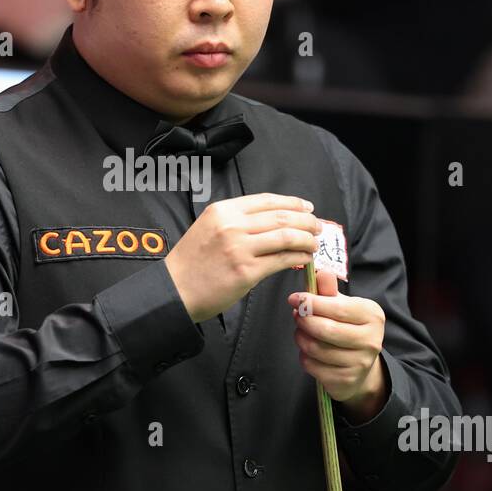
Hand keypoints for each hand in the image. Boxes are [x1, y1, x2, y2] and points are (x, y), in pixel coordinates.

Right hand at [164, 193, 321, 323]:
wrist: (174, 290)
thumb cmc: (191, 263)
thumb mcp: (208, 228)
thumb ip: (236, 221)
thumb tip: (272, 222)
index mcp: (223, 211)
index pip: (266, 200)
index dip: (292, 202)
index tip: (306, 207)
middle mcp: (232, 225)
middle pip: (281, 217)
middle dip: (306, 221)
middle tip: (317, 227)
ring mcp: (239, 248)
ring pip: (286, 236)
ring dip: (306, 239)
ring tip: (314, 243)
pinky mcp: (246, 272)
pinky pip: (282, 259)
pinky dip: (298, 257)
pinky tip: (305, 258)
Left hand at [289, 270, 388, 421]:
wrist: (360, 367)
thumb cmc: (347, 329)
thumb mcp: (342, 305)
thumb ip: (329, 291)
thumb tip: (321, 272)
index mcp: (372, 315)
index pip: (338, 308)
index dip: (312, 302)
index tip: (294, 298)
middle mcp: (371, 339)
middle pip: (326, 329)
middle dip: (304, 321)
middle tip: (296, 316)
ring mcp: (360, 362)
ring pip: (317, 348)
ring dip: (301, 338)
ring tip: (301, 332)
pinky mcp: (346, 379)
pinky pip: (313, 366)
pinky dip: (304, 356)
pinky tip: (308, 351)